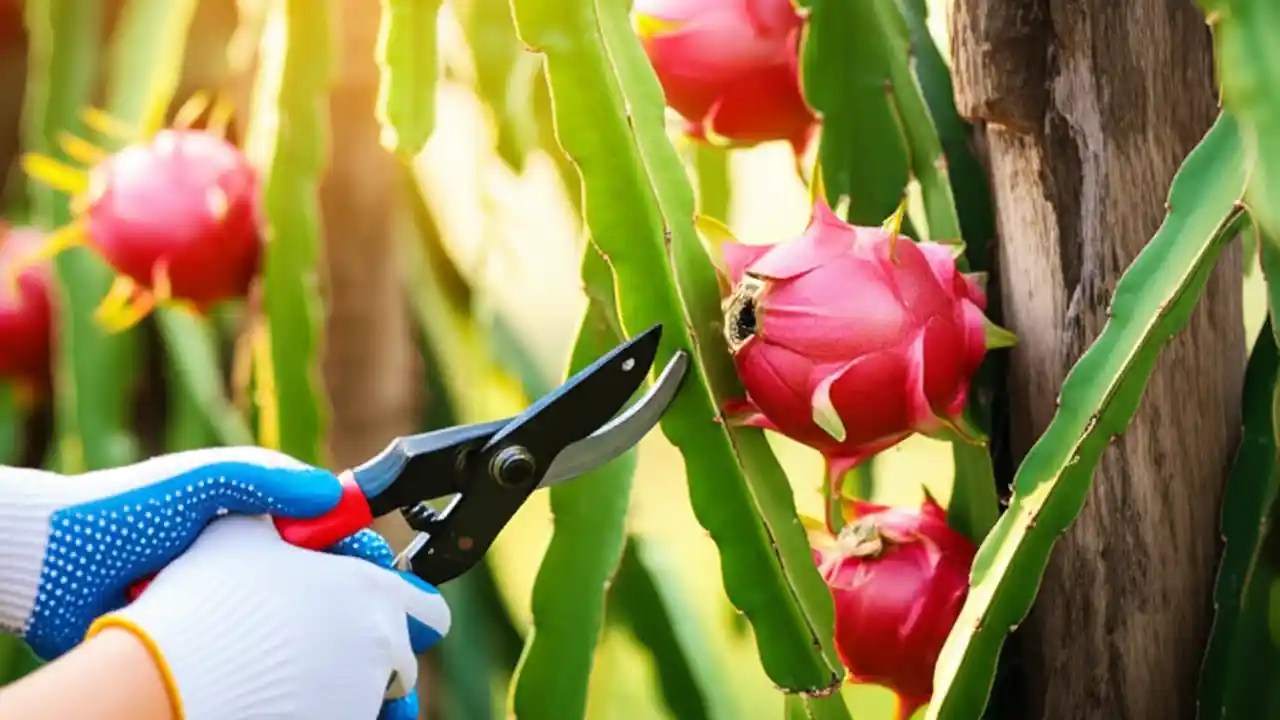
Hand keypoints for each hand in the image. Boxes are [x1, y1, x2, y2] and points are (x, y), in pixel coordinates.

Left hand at [88, 514, 450, 719]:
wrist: (46, 566)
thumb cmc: (120, 513)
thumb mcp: (199, 482)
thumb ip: (266, 480)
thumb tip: (334, 496)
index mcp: (261, 513)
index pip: (338, 533)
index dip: (372, 560)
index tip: (402, 592)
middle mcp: (252, 555)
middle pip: (328, 586)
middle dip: (362, 615)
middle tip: (392, 649)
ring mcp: (231, 599)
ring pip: (298, 627)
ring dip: (327, 649)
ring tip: (361, 681)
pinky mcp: (209, 635)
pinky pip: (259, 654)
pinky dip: (284, 669)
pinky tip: (307, 688)